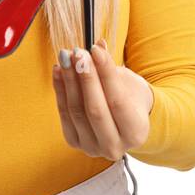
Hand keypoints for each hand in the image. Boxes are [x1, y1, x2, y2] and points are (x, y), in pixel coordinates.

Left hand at [52, 38, 154, 159]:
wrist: (124, 120)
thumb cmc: (129, 98)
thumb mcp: (127, 82)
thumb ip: (111, 68)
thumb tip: (97, 46)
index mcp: (136, 133)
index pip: (118, 101)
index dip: (105, 73)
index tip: (95, 50)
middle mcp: (115, 146)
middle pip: (95, 109)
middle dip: (85, 77)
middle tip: (77, 53)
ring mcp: (92, 148)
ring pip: (76, 111)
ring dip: (69, 80)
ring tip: (66, 57)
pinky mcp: (74, 142)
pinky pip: (64, 113)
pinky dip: (60, 90)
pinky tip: (59, 70)